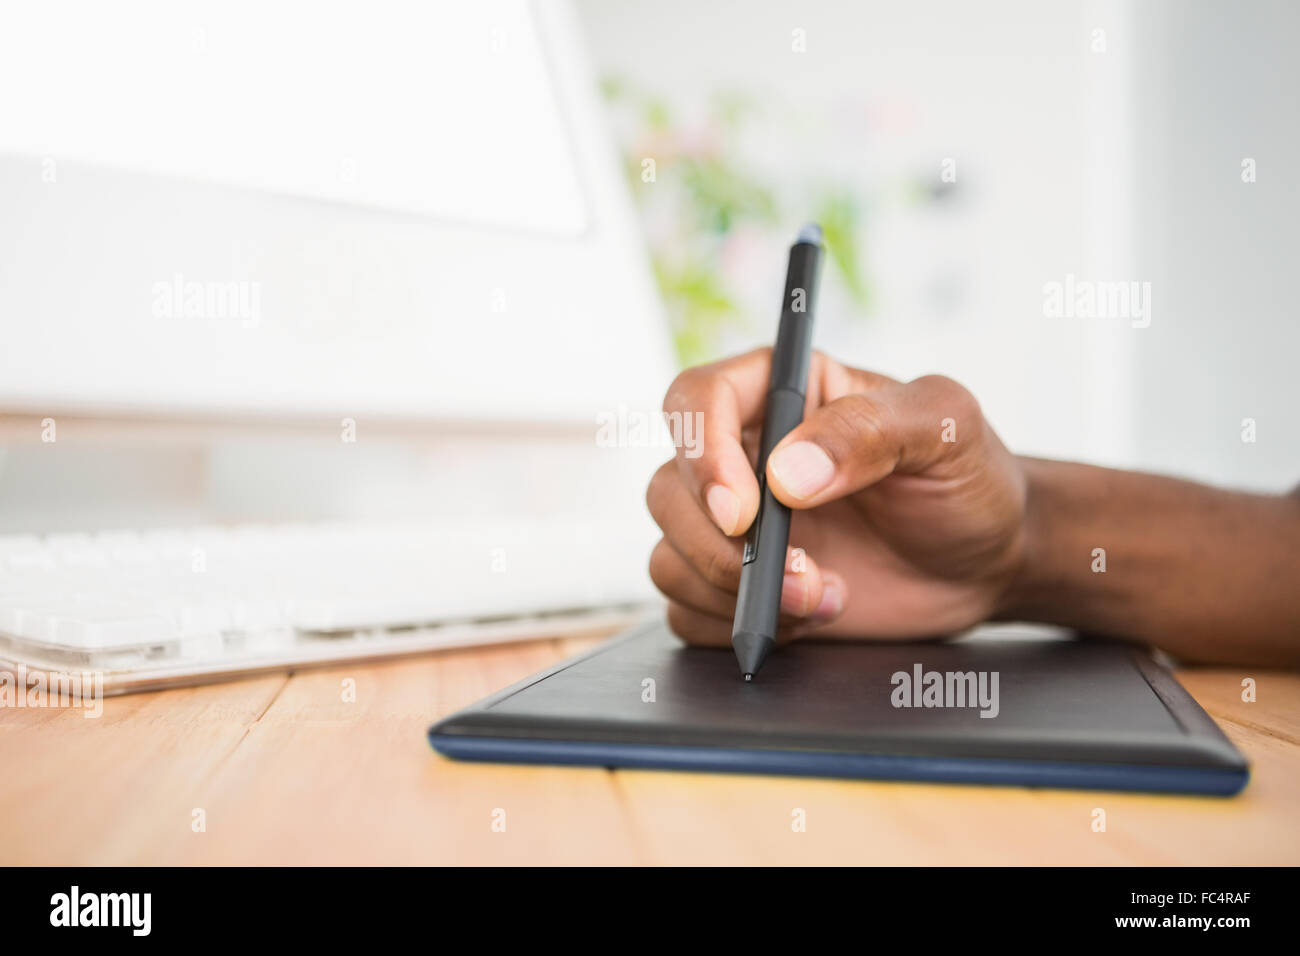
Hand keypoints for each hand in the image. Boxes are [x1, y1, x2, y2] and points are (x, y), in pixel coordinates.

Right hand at [646, 348, 1028, 644]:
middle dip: (726, 549)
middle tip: (804, 575)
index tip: (745, 511)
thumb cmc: (967, 480)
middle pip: (669, 490)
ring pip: (670, 556)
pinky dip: (734, 627)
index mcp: (783, 394)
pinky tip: (808, 619)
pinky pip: (685, 610)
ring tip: (825, 599)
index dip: (701, 454)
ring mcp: (737, 526)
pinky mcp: (736, 585)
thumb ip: (869, 430)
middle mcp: (744, 455)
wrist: (986, 562)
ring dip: (737, 594)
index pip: (696, 400)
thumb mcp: (944, 430)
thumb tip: (786, 472)